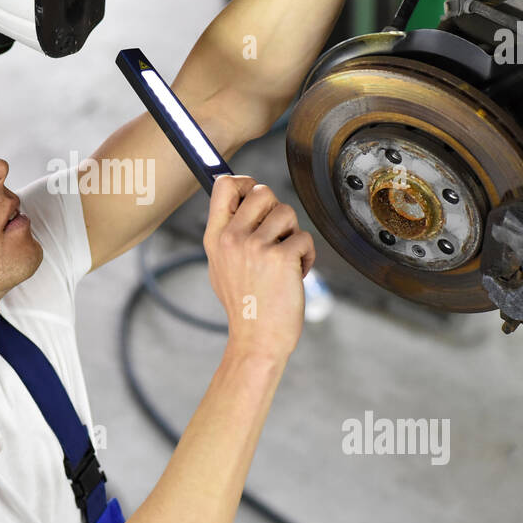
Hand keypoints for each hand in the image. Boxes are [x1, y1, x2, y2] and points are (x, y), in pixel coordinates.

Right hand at [203, 175, 315, 360]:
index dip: (245, 182)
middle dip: (276, 211)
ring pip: (287, 212)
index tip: (256, 196)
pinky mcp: (281, 258)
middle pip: (262, 191)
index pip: (224, 185)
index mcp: (215, 237)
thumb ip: (229, 233)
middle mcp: (232, 238)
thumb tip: (241, 199)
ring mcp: (256, 247)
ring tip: (286, 259)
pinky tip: (296, 274)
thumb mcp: (220, 266)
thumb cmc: (244, 304)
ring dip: (293, 234)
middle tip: (277, 236)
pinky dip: (307, 256)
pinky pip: (304, 238)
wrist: (256, 340)